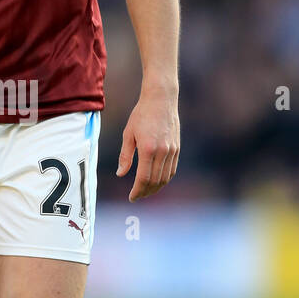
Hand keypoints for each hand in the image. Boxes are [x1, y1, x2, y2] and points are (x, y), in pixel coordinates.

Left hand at [117, 86, 179, 200]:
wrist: (161, 100)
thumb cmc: (141, 115)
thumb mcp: (128, 134)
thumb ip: (125, 156)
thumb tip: (120, 174)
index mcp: (148, 149)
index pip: (143, 178)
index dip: (137, 191)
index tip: (131, 197)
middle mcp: (162, 151)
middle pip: (155, 181)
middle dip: (145, 192)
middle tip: (136, 196)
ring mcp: (172, 150)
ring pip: (165, 178)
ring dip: (155, 188)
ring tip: (145, 191)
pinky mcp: (177, 148)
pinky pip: (172, 170)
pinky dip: (164, 179)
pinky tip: (156, 181)